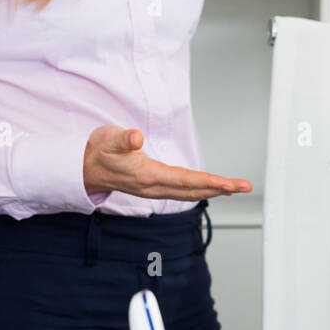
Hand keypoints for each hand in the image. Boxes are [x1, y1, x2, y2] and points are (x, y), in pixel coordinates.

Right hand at [83, 125, 251, 200]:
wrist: (83, 167)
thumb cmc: (98, 150)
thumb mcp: (108, 139)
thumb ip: (123, 139)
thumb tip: (137, 138)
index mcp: (147, 175)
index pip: (185, 180)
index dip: (209, 182)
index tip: (230, 183)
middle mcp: (154, 186)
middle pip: (194, 189)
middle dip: (222, 188)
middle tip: (246, 186)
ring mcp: (155, 189)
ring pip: (191, 192)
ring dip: (216, 190)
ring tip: (237, 187)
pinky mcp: (155, 186)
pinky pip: (184, 191)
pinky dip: (202, 189)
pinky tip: (214, 188)